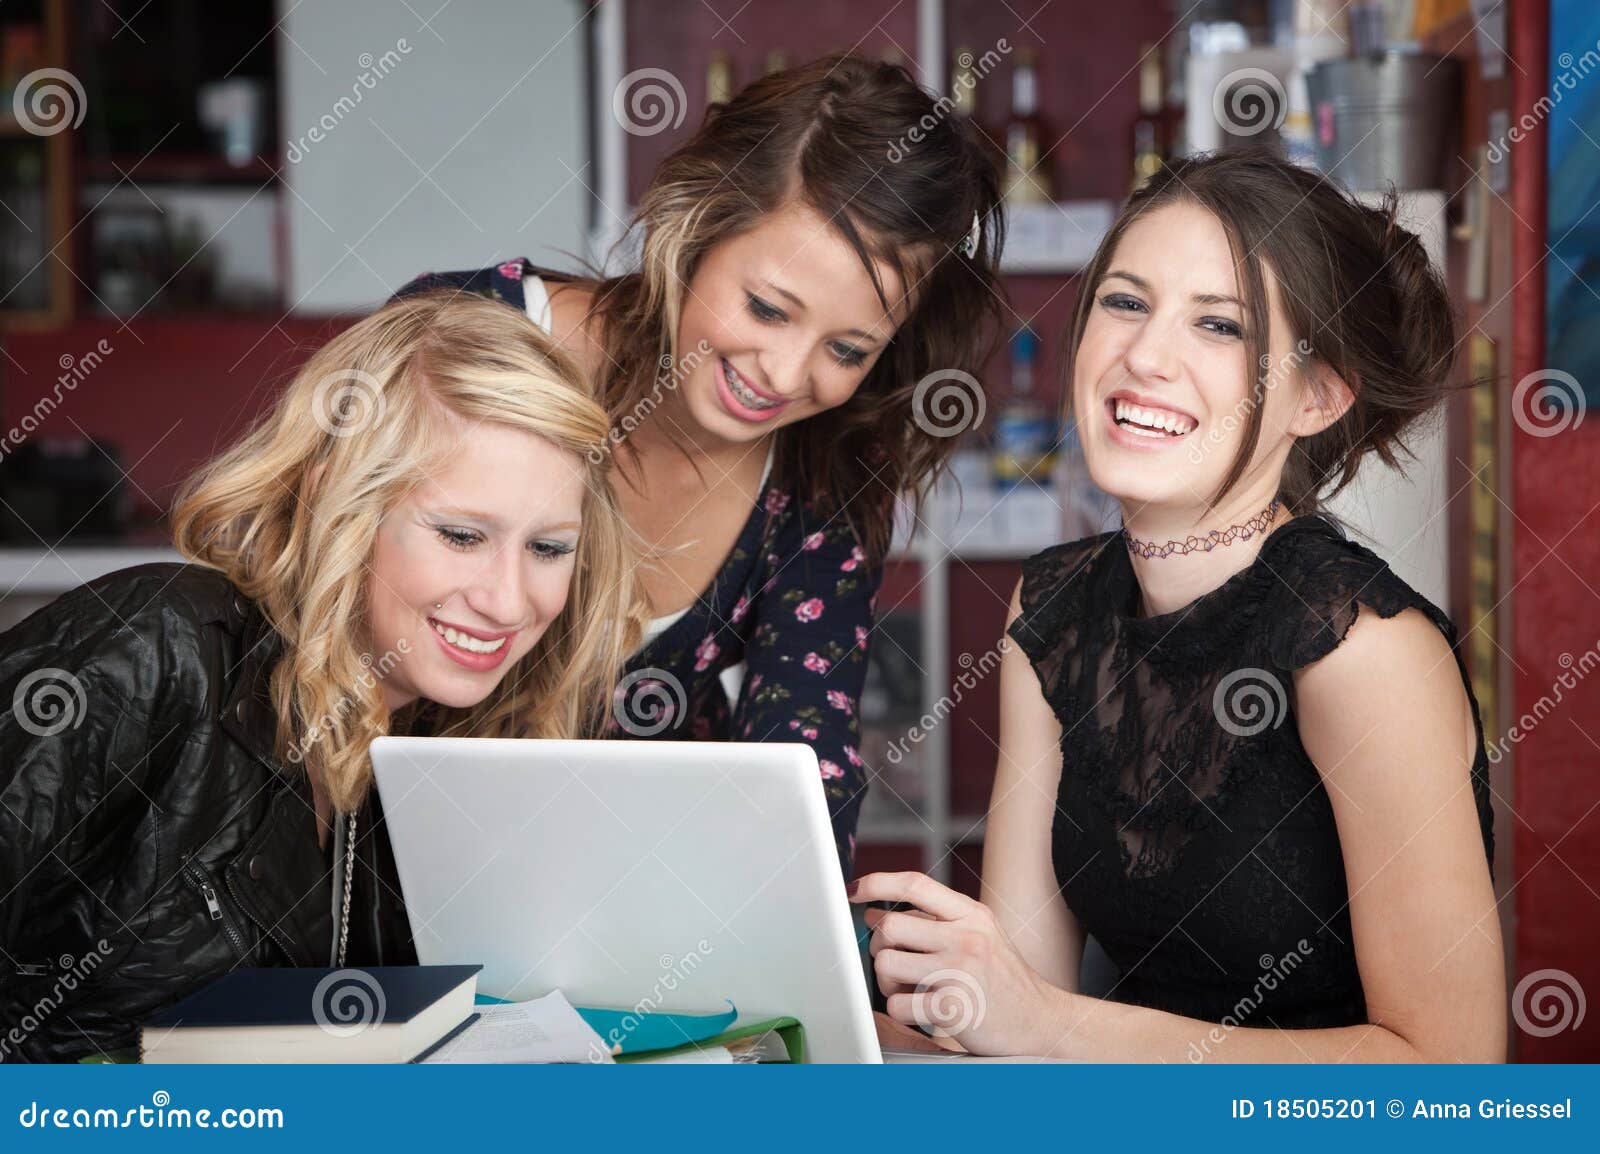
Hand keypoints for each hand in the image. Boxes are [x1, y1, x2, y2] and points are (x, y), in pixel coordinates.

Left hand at [850, 871, 1069, 1056]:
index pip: (914, 884)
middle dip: (882, 946)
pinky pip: (898, 1006)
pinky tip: (924, 1014)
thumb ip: (933, 922)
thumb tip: (875, 915)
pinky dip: (903, 1013)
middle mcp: (966, 937)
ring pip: (886, 964)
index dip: (877, 882)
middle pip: (890, 926)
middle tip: (896, 964)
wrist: (1041, 1023)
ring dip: (888, 982)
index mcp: (972, 914)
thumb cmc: (1003, 980)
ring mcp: (960, 972)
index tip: (854, 891)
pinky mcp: (953, 1008)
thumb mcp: (979, 936)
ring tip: (912, 990)